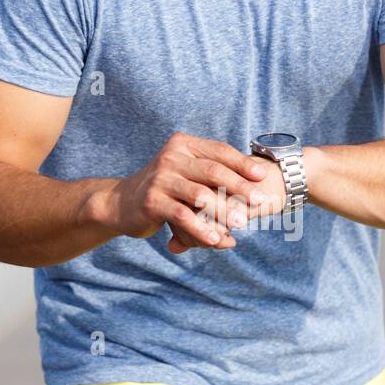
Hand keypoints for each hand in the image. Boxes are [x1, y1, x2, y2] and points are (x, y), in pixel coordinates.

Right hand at [113, 131, 268, 250]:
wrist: (122, 202)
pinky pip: (182, 215)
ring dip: (223, 209)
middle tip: (259, 201)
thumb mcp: (187, 171)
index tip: (263, 177)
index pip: (219, 151)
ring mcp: (160, 179)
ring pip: (199, 194)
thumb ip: (213, 170)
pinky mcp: (152, 201)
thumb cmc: (165, 187)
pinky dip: (201, 228)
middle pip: (213, 171)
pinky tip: (216, 240)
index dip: (243, 164)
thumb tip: (257, 177)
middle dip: (239, 187)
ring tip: (241, 223)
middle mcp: (172, 157)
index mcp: (184, 144)